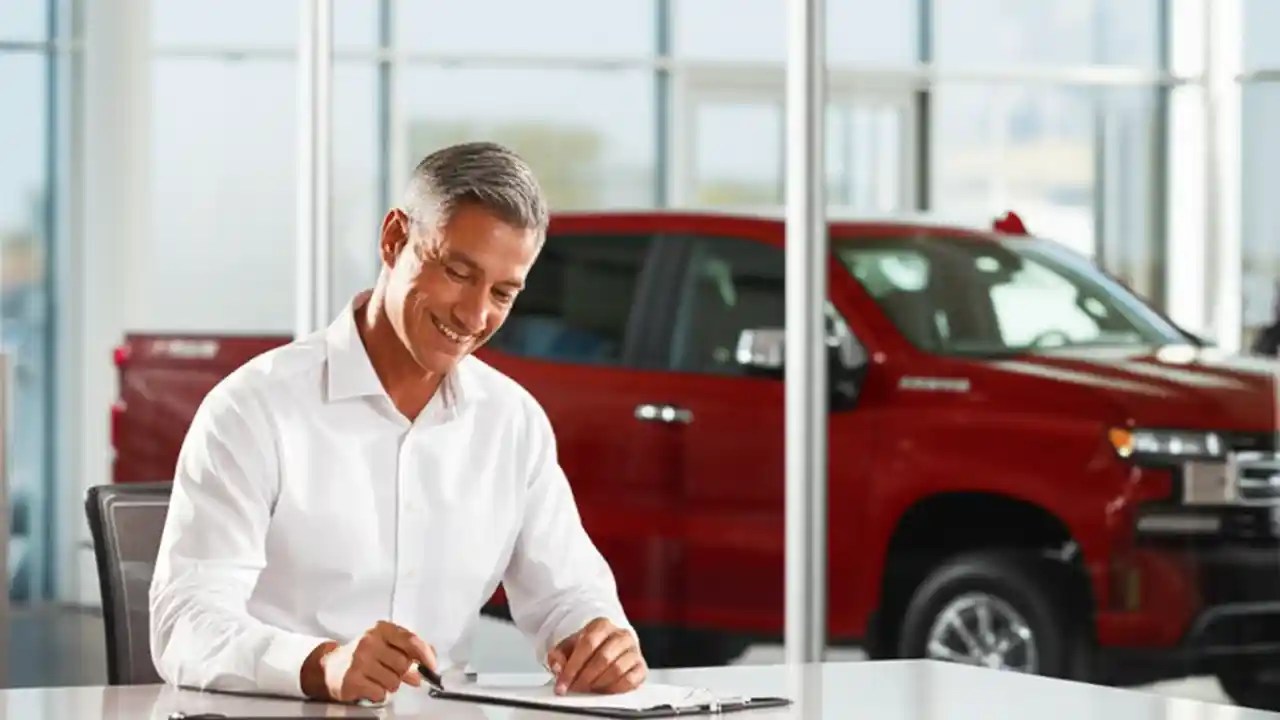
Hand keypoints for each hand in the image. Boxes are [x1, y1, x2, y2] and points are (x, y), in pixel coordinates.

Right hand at [300, 621, 437, 703]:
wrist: (331, 666)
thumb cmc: (363, 654)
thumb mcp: (386, 644)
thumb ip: (409, 649)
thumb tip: (429, 663)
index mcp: (381, 629)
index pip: (410, 641)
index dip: (425, 655)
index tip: (432, 666)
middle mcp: (369, 642)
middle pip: (404, 664)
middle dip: (403, 673)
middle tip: (393, 672)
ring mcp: (359, 661)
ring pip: (394, 681)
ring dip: (391, 685)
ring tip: (378, 678)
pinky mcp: (352, 680)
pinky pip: (380, 693)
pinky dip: (379, 694)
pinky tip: (369, 685)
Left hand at [546, 617, 646, 694]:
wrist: (607, 648)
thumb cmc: (588, 648)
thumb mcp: (568, 647)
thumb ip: (558, 655)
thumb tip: (558, 666)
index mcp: (602, 625)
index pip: (588, 643)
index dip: (573, 666)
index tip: (563, 682)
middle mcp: (621, 635)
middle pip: (603, 657)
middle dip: (585, 677)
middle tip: (575, 687)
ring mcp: (633, 650)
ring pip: (616, 669)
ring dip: (599, 683)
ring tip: (588, 688)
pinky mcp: (641, 666)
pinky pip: (630, 680)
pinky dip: (614, 688)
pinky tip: (604, 689)